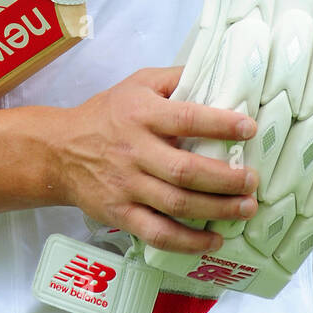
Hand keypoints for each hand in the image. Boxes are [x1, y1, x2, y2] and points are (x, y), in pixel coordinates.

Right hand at [50, 67, 258, 254]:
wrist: (60, 151)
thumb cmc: (107, 114)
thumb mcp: (137, 84)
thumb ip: (174, 78)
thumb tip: (216, 69)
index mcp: (141, 114)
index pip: (185, 119)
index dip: (219, 124)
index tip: (248, 128)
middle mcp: (134, 151)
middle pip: (185, 171)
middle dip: (225, 179)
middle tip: (253, 180)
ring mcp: (127, 186)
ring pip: (176, 204)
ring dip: (216, 210)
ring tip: (246, 209)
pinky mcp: (121, 214)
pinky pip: (157, 233)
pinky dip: (188, 242)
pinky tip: (213, 241)